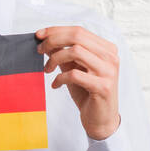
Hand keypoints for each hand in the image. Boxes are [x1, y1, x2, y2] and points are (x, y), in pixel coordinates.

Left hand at [36, 26, 120, 140]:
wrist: (100, 120)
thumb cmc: (87, 92)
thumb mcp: (73, 68)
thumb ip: (63, 53)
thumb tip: (45, 39)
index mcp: (106, 48)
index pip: (78, 30)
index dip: (56, 30)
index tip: (39, 35)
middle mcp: (111, 57)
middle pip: (77, 37)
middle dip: (53, 40)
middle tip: (39, 50)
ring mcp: (108, 71)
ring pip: (76, 51)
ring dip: (55, 59)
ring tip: (47, 69)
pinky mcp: (103, 86)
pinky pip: (75, 74)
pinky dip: (60, 78)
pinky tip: (55, 85)